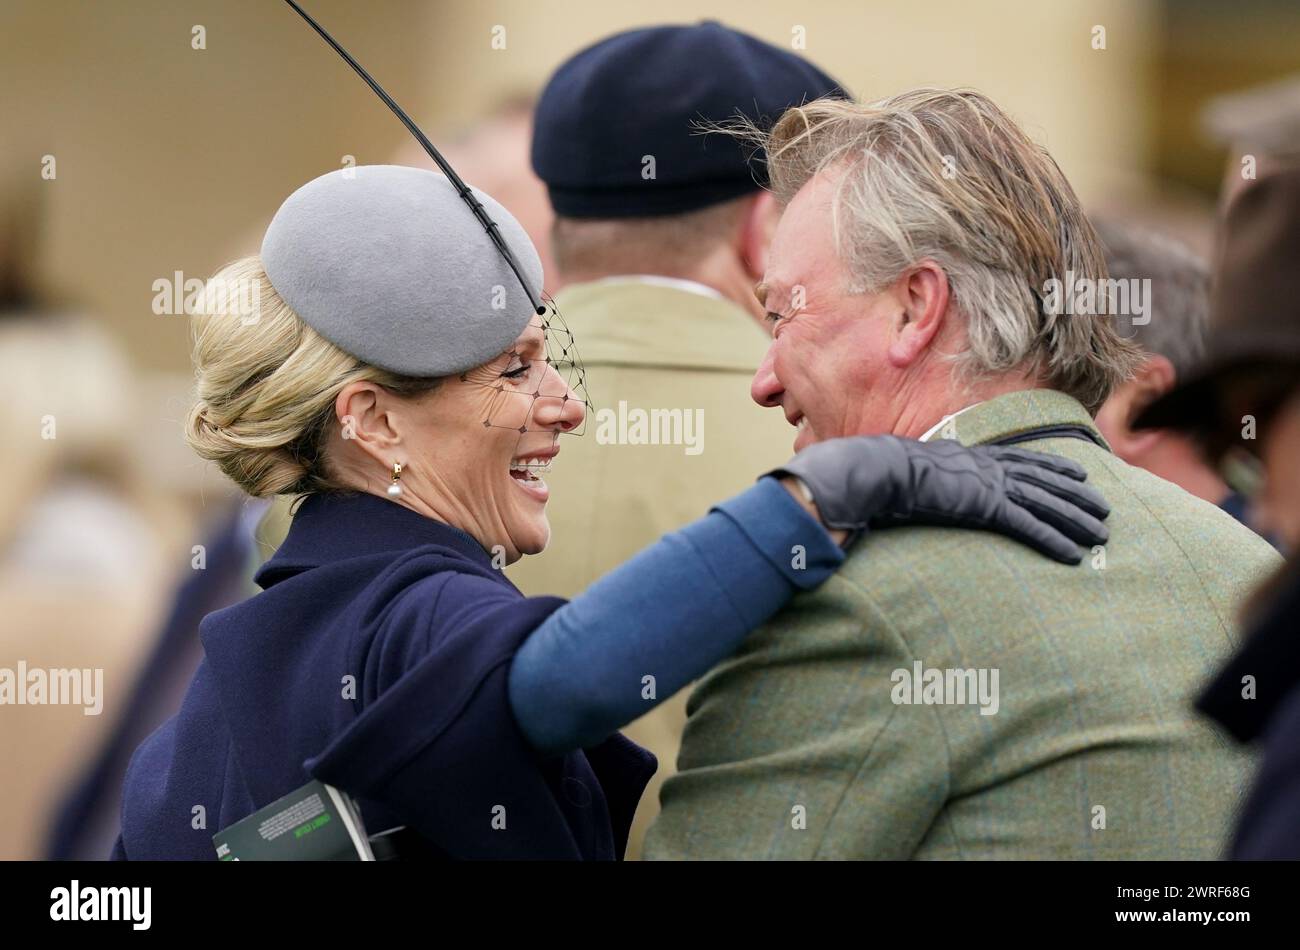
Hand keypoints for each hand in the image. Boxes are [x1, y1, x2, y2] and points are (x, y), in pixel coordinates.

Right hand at [767, 436, 1109, 563]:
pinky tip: (1073, 554)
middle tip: (1105, 510)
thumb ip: (933, 480)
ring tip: (1102, 535)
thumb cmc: (890, 473)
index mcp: (976, 457)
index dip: (1056, 469)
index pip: (1026, 461)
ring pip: (1047, 503)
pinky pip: (1028, 526)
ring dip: (1077, 521)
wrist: (883, 470)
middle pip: (1047, 481)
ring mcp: (991, 485)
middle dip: (1079, 497)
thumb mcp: (919, 472)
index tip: (1080, 475)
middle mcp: (990, 467)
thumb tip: (926, 488)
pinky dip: (1053, 540)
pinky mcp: (986, 506)